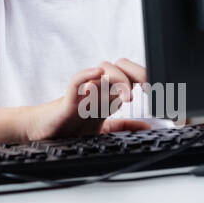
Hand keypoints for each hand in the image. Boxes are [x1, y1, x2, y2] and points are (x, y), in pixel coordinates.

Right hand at [28, 58, 152, 141]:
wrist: (44, 133)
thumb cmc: (70, 127)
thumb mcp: (104, 129)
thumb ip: (125, 126)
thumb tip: (148, 126)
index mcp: (108, 96)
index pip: (130, 79)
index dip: (144, 80)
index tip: (159, 90)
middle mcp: (97, 90)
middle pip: (120, 69)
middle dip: (137, 75)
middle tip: (150, 89)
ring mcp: (83, 93)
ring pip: (103, 72)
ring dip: (118, 80)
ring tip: (127, 97)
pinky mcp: (68, 99)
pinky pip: (77, 81)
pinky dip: (87, 75)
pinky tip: (98, 74)